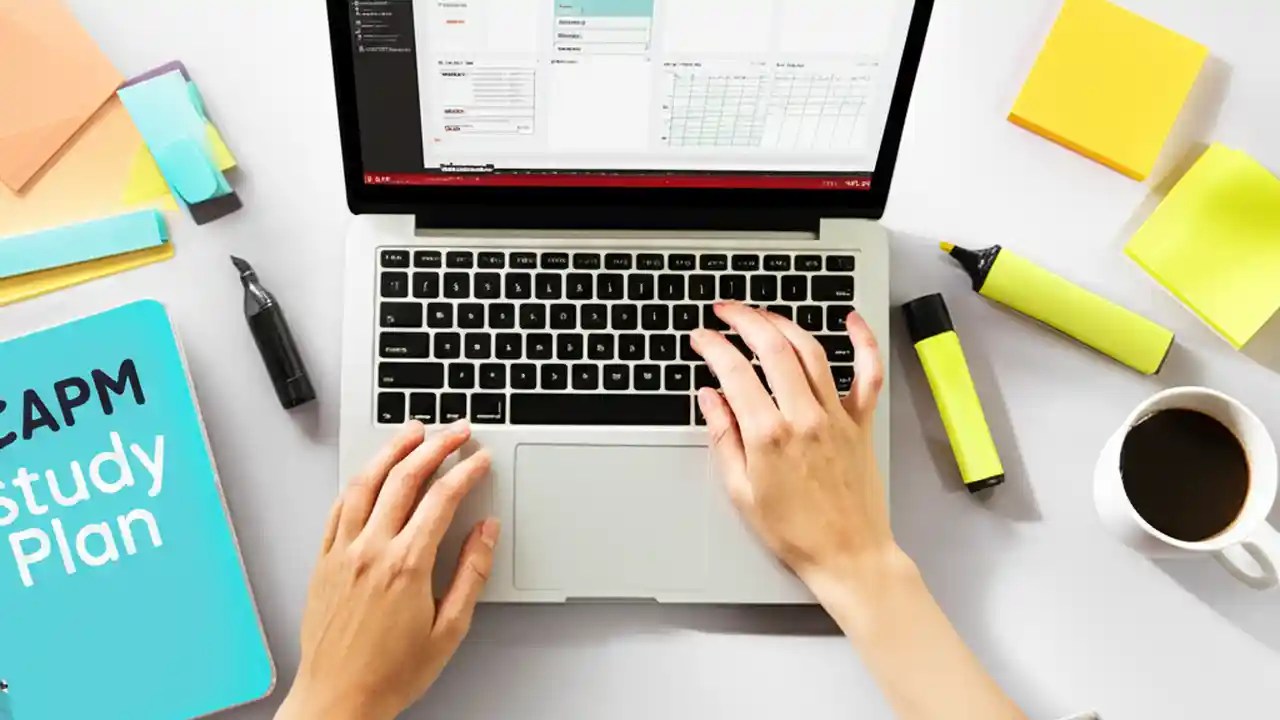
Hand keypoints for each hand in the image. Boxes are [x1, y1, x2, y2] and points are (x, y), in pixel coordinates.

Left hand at [276, 420, 497, 719]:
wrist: (338, 700)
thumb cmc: (391, 674)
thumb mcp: (450, 629)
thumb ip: (471, 573)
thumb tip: (485, 533)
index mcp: (407, 565)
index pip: (442, 499)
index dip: (466, 472)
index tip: (480, 460)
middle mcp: (372, 551)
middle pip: (405, 478)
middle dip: (435, 446)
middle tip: (455, 432)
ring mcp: (343, 552)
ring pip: (366, 482)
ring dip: (392, 450)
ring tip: (411, 433)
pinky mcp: (323, 561)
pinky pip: (338, 507)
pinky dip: (358, 481)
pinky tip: (369, 473)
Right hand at [692, 303, 896, 598]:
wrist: (848, 555)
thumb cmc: (795, 533)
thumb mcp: (741, 491)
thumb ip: (723, 437)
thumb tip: (709, 398)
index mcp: (769, 436)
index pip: (734, 372)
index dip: (713, 346)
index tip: (701, 338)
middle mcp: (804, 419)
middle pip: (773, 347)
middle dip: (744, 319)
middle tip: (726, 311)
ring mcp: (836, 417)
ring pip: (812, 350)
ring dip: (784, 323)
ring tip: (763, 314)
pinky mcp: (860, 422)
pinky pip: (868, 373)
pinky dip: (862, 341)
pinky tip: (850, 320)